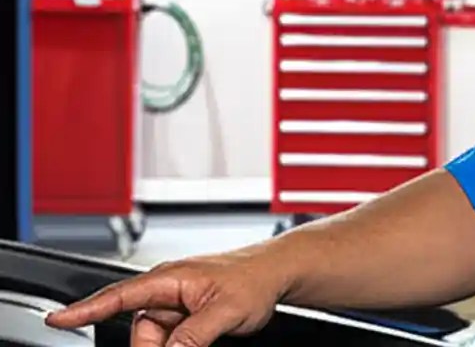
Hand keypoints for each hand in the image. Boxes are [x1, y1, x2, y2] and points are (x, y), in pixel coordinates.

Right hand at [44, 244, 291, 345]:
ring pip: (156, 339)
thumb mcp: (227, 311)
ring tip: (207, 334)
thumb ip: (194, 334)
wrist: (276, 273)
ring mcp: (176, 303)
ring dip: (174, 346)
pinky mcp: (185, 316)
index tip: (58, 319)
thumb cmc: (255, 278)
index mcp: (170, 278)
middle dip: (155, 346)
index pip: (119, 295)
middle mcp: (167, 289)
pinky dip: (180, 346)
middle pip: (140, 331)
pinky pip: (171, 339)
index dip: (85, 309)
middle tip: (188, 343)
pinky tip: (200, 341)